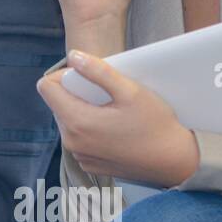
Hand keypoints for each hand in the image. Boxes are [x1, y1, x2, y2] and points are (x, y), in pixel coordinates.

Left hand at [36, 50, 199, 187]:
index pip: (46, 87)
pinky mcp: (90, 165)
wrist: (176, 162)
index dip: (63, 75)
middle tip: (105, 93)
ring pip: (68, 121)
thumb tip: (73, 56)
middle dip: (75, 93)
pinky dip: (90, 130)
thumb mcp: (130, 91)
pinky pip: (79, 139)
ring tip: (111, 110)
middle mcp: (71, 142)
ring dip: (83, 111)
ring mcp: (80, 156)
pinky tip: (114, 128)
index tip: (85, 75)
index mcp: (77, 122)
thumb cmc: (156, 124)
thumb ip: (98, 71)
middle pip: (57, 104)